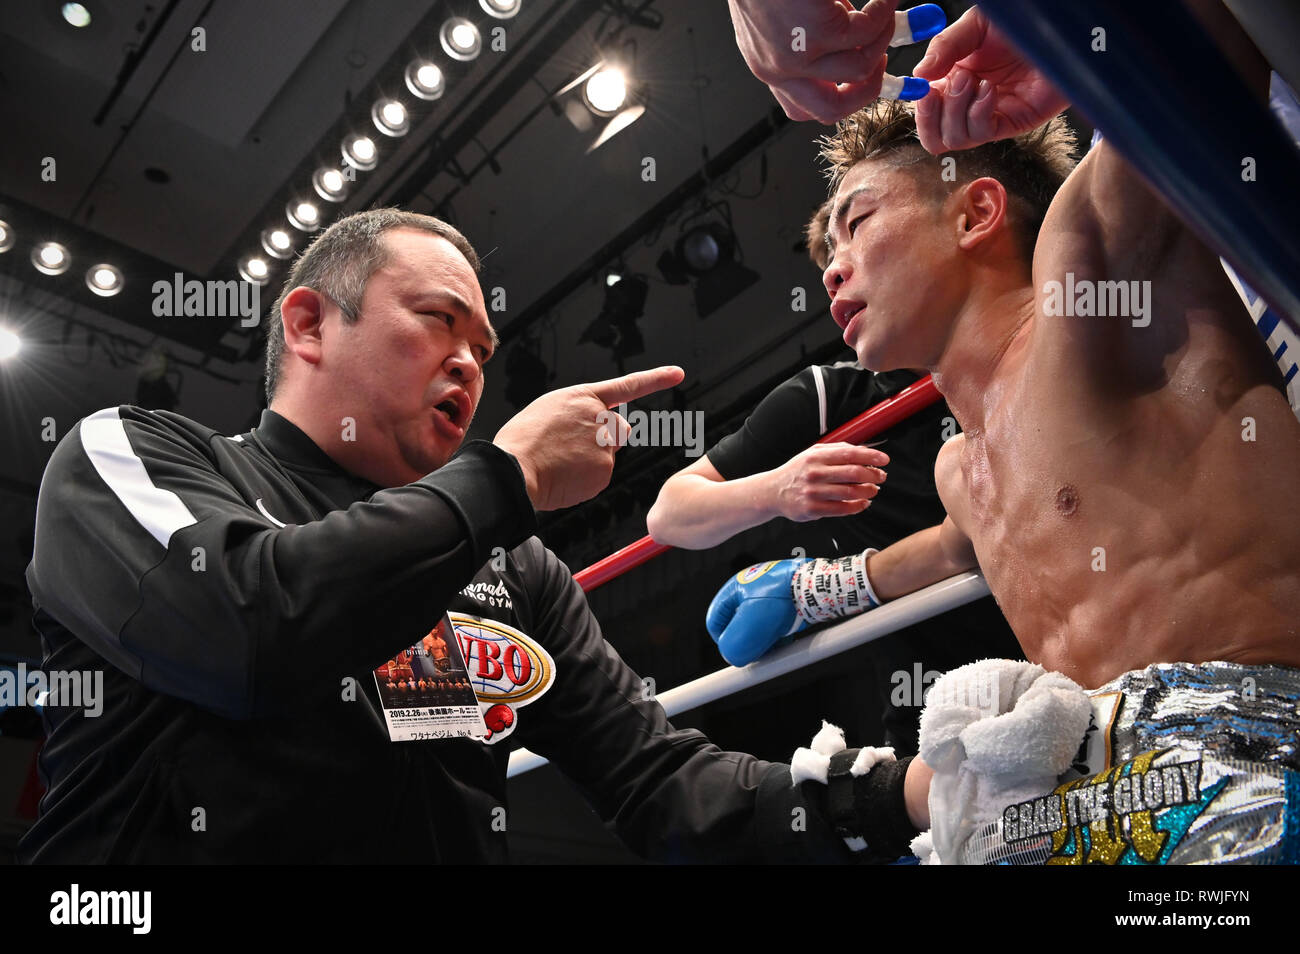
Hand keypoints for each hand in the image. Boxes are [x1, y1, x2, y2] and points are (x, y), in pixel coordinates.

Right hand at [494, 366, 684, 510]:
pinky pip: (600, 476)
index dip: (655, 379)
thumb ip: (576, 415)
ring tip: (561, 463)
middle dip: (605, 439)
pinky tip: (564, 476)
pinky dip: (585, 480)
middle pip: (619, 430)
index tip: (678, 374)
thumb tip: (593, 430)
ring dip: (593, 460)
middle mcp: (599, 417)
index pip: (627, 386)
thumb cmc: (522, 442)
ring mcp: (604, 444)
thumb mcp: (547, 412)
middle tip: (573, 449)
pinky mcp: (604, 470)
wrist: (513, 469)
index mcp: (582, 398)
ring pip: (608, 454)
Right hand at [706, 558, 806, 666]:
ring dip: (764, 641)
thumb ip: (732, 647)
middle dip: (746, 642)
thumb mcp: (747, 629)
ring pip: (758, 628)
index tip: (733, 652)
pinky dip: (779, 636)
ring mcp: (769, 595)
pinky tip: (787, 639)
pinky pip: (776, 625)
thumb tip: (734, 657)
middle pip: (737, 626)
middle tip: (756, 652)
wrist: (815, 589)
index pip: (714, 620)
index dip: (721, 640)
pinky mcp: (786, 602)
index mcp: (734, 589)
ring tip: (775, 643)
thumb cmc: (780, 600)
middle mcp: (750, 590)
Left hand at [727, 0, 899, 123]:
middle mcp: (778, 68)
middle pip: (831, 109)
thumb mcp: (784, 14)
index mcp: (768, 63)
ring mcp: (797, 56)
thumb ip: (811, 32)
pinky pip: (868, 31)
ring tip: (884, 10)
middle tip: (884, 61)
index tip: (864, 80)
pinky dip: (884, 11)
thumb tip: (854, 32)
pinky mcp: (817, 33)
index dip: (840, 98)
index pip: (802, 107)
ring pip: (860, 68)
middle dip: (868, 91)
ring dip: (881, 38)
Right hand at [768, 442, 888, 521]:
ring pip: (851, 493)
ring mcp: (814, 492)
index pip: (850, 454)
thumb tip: (864, 450)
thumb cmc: (797, 471)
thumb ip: (837, 450)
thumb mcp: (812, 453)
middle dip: (873, 475)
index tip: (884, 460)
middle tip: (881, 476)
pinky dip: (858, 506)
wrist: (773, 491)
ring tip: (873, 490)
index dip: (871, 456)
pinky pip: (843, 509)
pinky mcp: (813, 509)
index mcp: (816, 456)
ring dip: (868, 491)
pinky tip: (863, 502)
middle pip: (854, 473)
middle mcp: (815, 473)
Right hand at [912, 6, 1067, 153]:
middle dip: (933, 116)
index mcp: (952, 82)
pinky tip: (989, 90)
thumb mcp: (974, 27)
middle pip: (935, 138)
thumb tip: (919, 76)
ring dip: (957, 110)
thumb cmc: (1021, 25)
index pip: (925, 114)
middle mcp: (968, 105)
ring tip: (974, 80)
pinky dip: (978, 114)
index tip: (923, 89)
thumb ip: (945, 48)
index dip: (920, 108)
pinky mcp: (1012, 123)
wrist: (1058, 28)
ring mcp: (989, 117)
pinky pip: (983, 134)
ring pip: (955, 140)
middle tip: (948, 86)